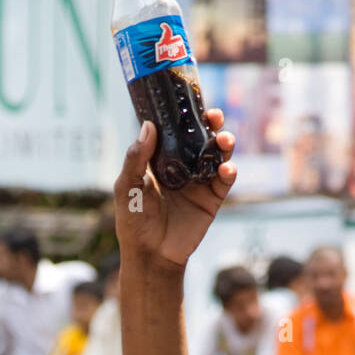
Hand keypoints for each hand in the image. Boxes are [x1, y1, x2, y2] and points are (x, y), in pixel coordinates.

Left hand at [114, 111, 235, 271]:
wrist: (150, 254)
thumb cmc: (132, 220)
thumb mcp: (126, 186)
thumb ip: (136, 157)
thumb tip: (148, 126)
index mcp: (161, 160)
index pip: (176, 131)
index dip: (185, 116)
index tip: (191, 100)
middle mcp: (182, 167)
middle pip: (201, 138)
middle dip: (210, 124)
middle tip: (214, 116)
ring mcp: (199, 182)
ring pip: (217, 156)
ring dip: (224, 144)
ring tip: (224, 140)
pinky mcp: (211, 200)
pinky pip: (224, 182)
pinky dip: (229, 172)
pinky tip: (227, 169)